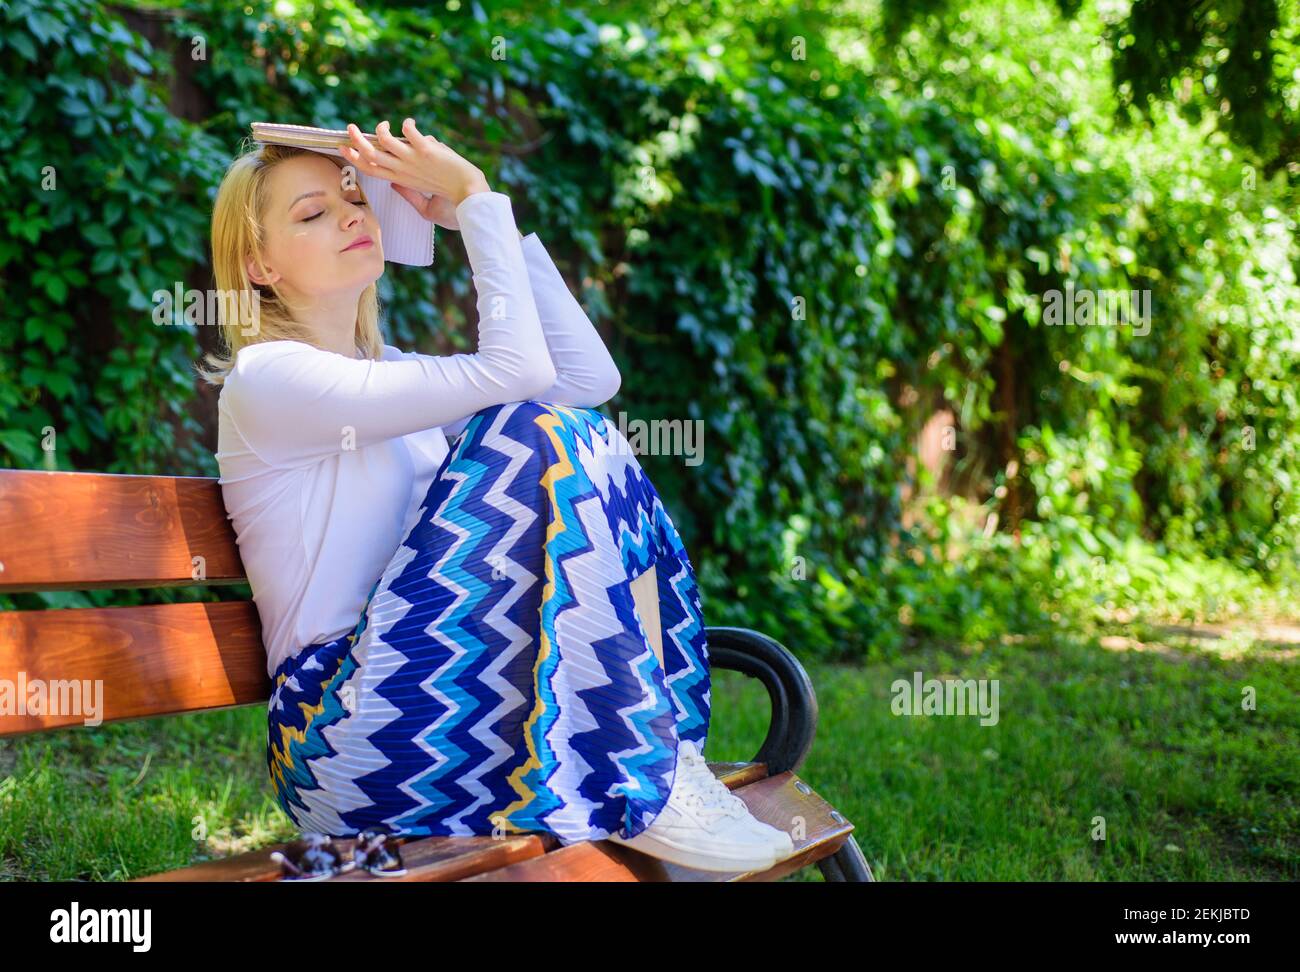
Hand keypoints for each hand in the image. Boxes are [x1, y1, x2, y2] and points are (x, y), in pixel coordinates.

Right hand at [341, 119, 489, 229]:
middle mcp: (404, 170)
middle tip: (349, 128)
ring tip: (382, 124)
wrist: (472, 199)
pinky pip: (411, 133)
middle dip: (357, 140)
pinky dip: (407, 126)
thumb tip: (393, 184)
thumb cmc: (452, 207)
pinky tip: (408, 123)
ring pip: (385, 142)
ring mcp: (415, 160)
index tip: (344, 147)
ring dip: (380, 130)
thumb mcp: (425, 207)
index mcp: (402, 181)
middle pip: (372, 155)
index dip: (355, 158)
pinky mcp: (428, 151)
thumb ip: (408, 194)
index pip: (372, 170)